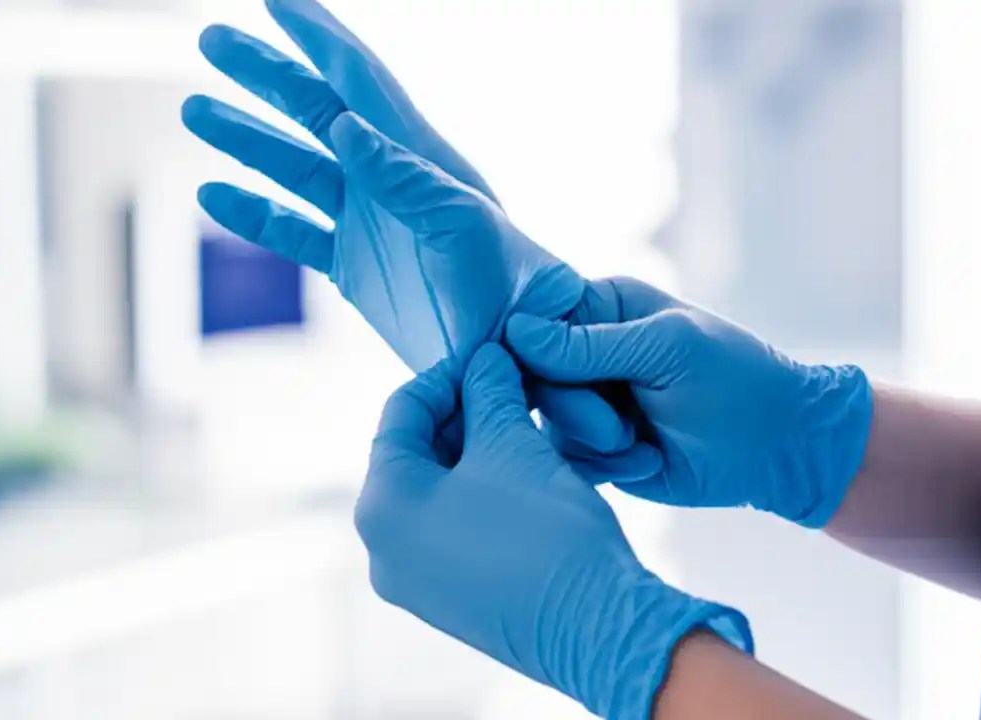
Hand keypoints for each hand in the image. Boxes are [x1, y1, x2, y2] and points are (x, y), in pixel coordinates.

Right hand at [181, 0, 650, 465]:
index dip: (318, 37)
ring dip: (248, 138)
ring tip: (194, 109)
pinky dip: (255, 213)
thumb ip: (401, 175)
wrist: (509, 353)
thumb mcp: (457, 223)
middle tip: (212, 39)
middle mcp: (387, 179)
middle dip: (266, 74)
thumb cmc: (504, 284)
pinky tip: (213, 193)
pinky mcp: (354, 267)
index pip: (358, 80)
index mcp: (417, 157)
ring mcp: (367, 222)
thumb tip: (343, 124)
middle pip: (314, 110)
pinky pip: (294, 230)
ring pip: (296, 166)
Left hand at [358, 344, 751, 717]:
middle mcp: (383, 549)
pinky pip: (455, 528)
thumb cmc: (548, 532)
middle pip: (417, 452)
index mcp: (382, 505)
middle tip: (514, 386)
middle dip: (467, 413)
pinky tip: (529, 471)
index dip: (450, 373)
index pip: (402, 411)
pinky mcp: (450, 601)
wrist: (598, 627)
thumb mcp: (513, 444)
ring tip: (528, 425)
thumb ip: (490, 391)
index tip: (491, 354)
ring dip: (480, 450)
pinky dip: (485, 492)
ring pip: (439, 491)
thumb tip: (485, 360)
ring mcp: (415, 582)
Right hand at [505, 278, 873, 527]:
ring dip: (593, 441)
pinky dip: (605, 467)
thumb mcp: (666, 349)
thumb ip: (590, 344)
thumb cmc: (736, 381)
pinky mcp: (598, 450)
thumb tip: (515, 331)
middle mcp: (588, 354)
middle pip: (531, 379)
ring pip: (546, 424)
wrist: (780, 449)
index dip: (533, 353)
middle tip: (616, 427)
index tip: (566, 379)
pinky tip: (647, 461)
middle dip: (573, 408)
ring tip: (641, 444)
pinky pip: (568, 460)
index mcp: (604, 308)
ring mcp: (590, 403)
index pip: (535, 320)